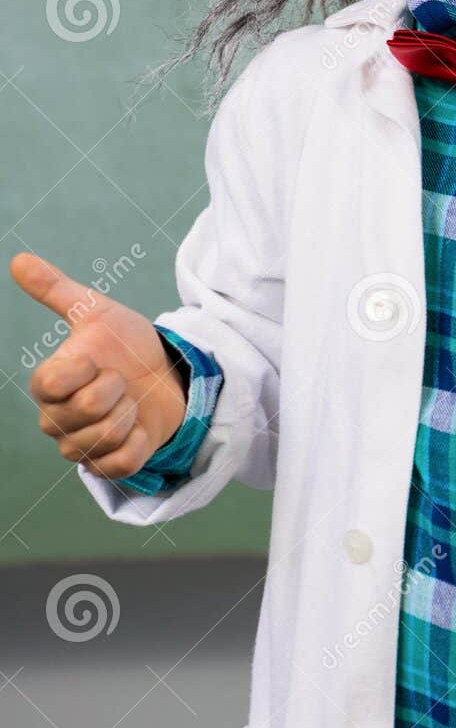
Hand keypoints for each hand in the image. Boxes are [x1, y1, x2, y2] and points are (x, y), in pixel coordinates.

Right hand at [10, 252, 187, 479]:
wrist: (165, 376)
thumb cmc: (124, 346)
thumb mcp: (95, 312)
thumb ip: (56, 290)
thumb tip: (18, 259)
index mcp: (47, 384)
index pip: (51, 383)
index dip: (84, 368)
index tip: (98, 359)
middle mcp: (56, 419)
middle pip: (86, 407)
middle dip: (116, 388)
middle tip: (120, 381)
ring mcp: (79, 447)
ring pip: (106, 436)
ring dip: (130, 414)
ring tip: (129, 404)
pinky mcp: (107, 468)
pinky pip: (122, 463)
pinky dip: (139, 443)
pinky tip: (139, 428)